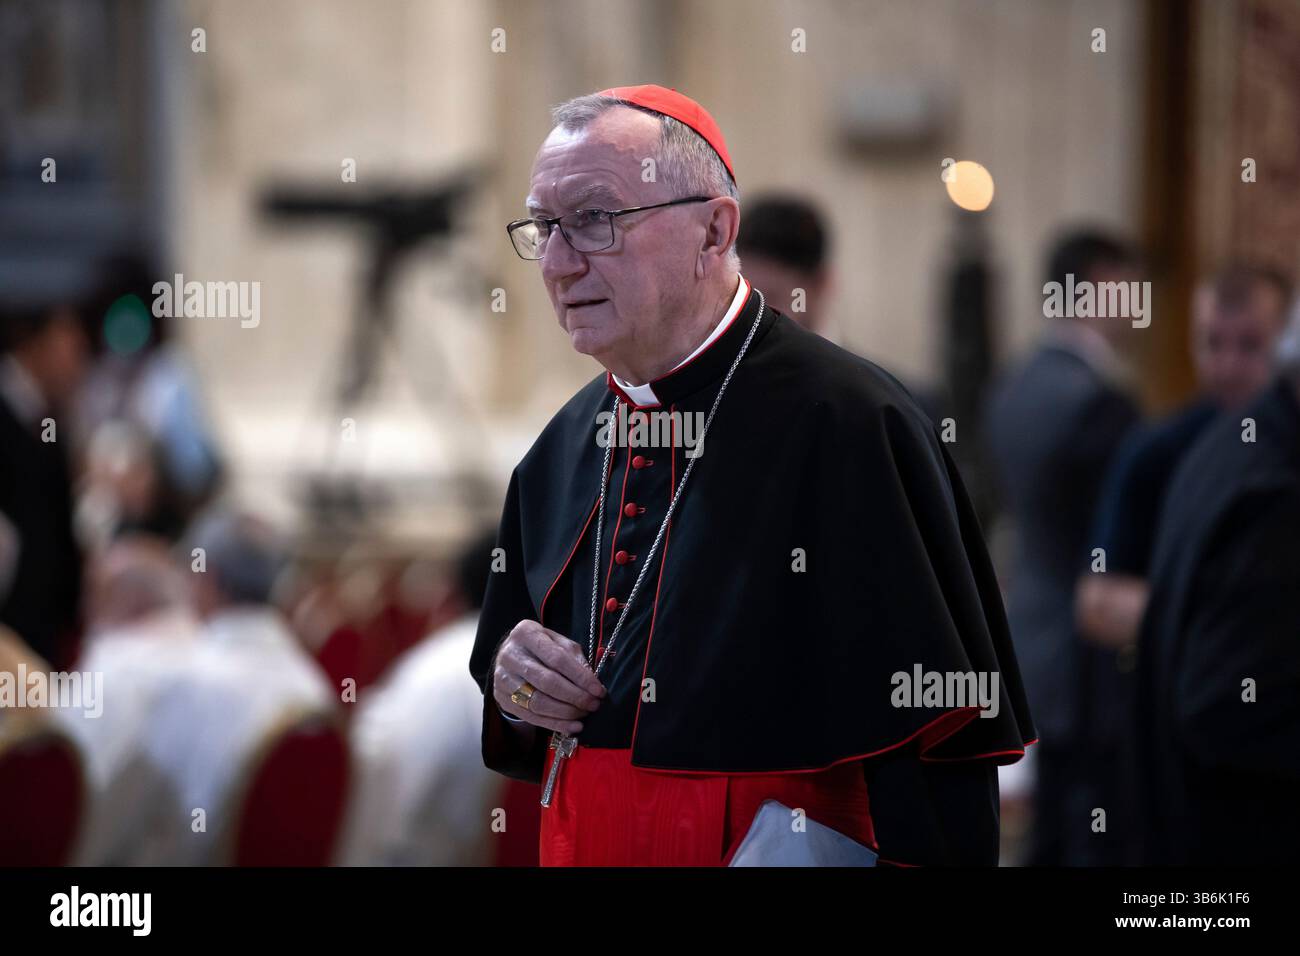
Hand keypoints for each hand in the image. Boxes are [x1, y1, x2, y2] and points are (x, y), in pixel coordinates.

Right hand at [492, 619, 606, 733]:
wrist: (510, 655)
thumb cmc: (539, 647)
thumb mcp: (557, 642)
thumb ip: (574, 658)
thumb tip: (592, 682)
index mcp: (526, 634)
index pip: (557, 659)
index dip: (580, 677)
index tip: (598, 690)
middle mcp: (510, 655)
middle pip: (547, 682)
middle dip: (575, 696)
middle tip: (594, 704)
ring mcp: (503, 678)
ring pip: (538, 702)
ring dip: (566, 713)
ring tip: (584, 715)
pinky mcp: (502, 698)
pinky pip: (531, 716)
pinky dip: (554, 724)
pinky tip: (571, 727)